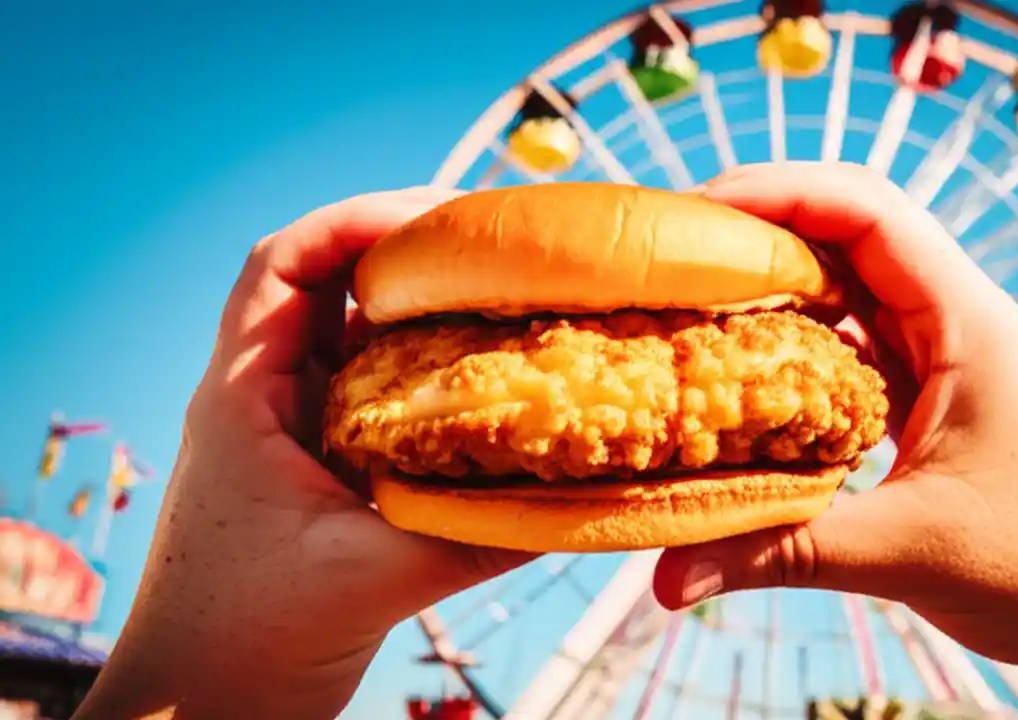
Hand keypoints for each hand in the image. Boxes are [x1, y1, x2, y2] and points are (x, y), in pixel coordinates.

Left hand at [77, 188, 534, 718]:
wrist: (200, 703)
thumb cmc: (245, 642)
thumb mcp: (372, 581)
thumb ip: (476, 537)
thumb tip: (579, 502)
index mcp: (243, 398)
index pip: (284, 264)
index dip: (356, 221)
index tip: (438, 220)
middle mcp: (263, 396)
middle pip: (328, 281)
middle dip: (409, 251)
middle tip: (497, 249)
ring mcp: (291, 426)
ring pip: (358, 335)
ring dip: (424, 311)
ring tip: (505, 298)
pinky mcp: (320, 460)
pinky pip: (378, 390)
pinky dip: (429, 371)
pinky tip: (487, 380)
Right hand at [651, 162, 1017, 675]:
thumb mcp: (908, 549)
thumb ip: (785, 551)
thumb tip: (666, 576)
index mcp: (966, 320)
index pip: (867, 211)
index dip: (779, 193)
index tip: (697, 215)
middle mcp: (951, 319)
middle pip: (845, 233)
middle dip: (758, 233)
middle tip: (672, 260)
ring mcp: (938, 354)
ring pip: (843, 287)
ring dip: (771, 288)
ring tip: (687, 304)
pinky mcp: (924, 393)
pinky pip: (847, 344)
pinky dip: (791, 344)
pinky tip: (737, 370)